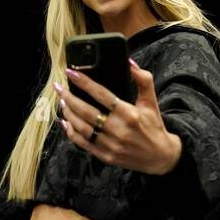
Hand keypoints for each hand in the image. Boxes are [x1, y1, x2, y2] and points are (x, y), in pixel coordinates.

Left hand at [55, 59, 182, 175]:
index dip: (84, 82)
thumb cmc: (154, 125)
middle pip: (86, 111)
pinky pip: (83, 143)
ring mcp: (111, 145)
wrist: (160, 157)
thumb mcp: (151, 101)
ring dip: (68, 112)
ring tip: (62, 101)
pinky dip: (71, 132)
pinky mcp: (106, 156)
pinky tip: (65, 121)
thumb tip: (129, 62)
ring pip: (81, 127)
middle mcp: (118, 130)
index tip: (70, 72)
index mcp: (129, 114)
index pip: (102, 95)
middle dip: (68, 97)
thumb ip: (143, 80)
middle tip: (58, 87)